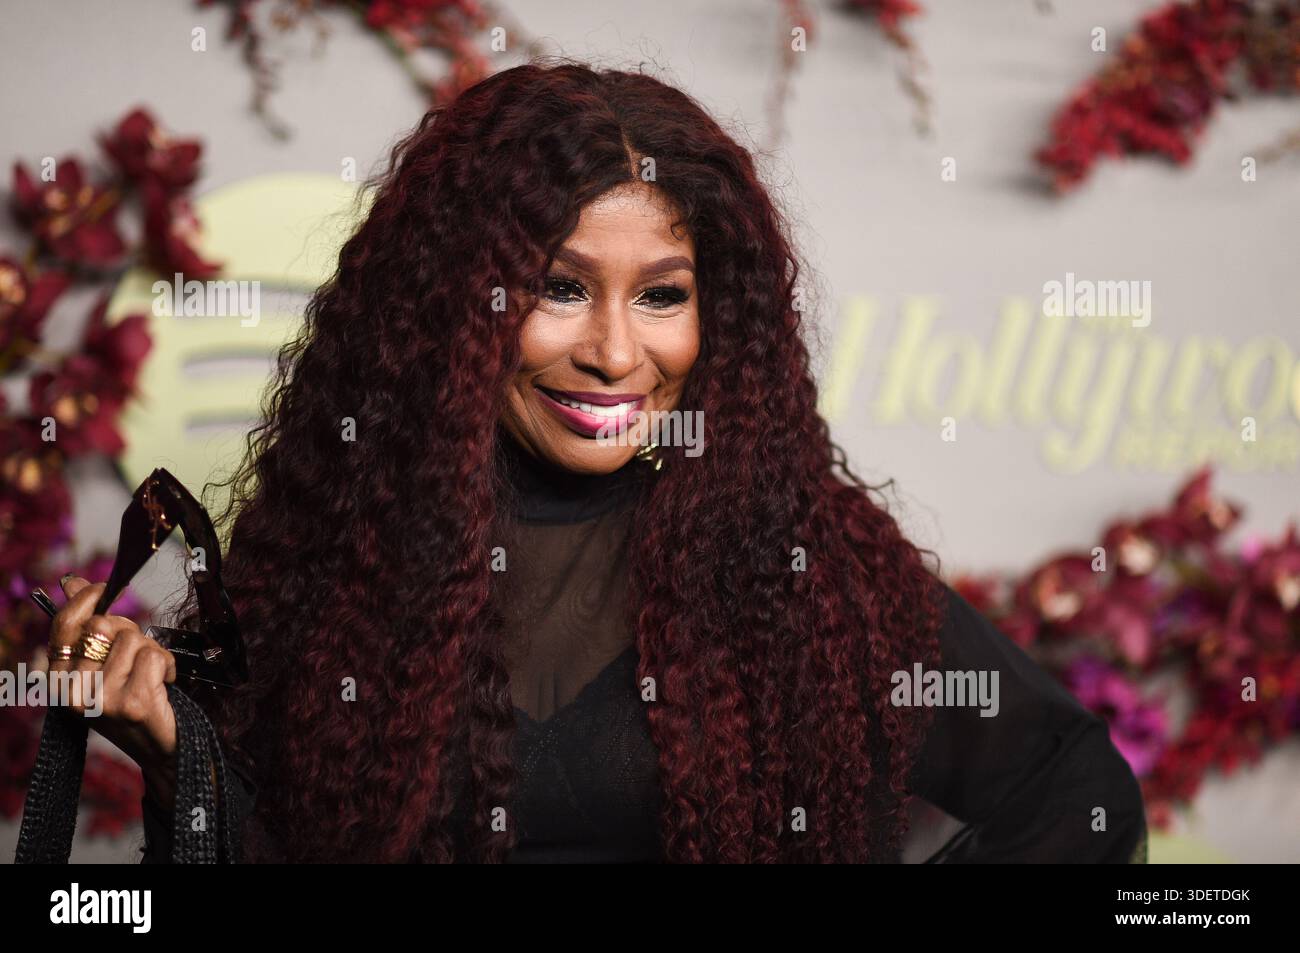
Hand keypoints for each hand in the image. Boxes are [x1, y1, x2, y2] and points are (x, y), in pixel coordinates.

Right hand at [47, 575, 178, 807]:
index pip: (65, 625)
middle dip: (129, 630)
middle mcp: (72, 692)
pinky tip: (163, 685)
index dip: (86, 599)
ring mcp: (101, 699)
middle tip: (138, 652)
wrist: (157, 747)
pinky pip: (155, 656)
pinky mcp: (133, 703)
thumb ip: (87, 626)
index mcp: (57, 680)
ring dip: (150, 650)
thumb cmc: (128, 699)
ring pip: (133, 639)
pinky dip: (167, 664)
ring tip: (149, 674)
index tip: (103, 588)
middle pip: (104, 626)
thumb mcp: (100, 665)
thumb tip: (73, 582)